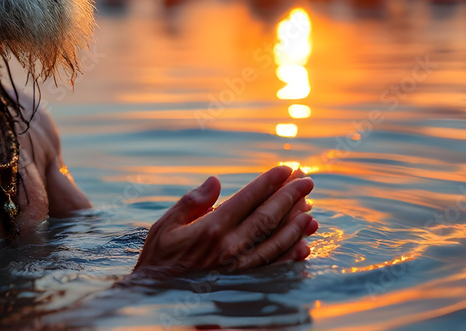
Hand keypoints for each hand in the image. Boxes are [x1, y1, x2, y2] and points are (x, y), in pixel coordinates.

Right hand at [134, 165, 317, 275]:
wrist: (155, 295)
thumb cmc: (159, 258)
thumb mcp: (165, 225)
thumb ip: (191, 202)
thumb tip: (215, 180)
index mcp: (211, 229)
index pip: (248, 199)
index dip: (269, 182)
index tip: (286, 169)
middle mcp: (229, 247)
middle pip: (267, 217)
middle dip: (290, 197)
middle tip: (308, 181)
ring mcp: (238, 267)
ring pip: (275, 242)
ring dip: (296, 224)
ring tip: (310, 207)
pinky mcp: (242, 283)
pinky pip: (272, 269)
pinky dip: (290, 256)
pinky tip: (304, 245)